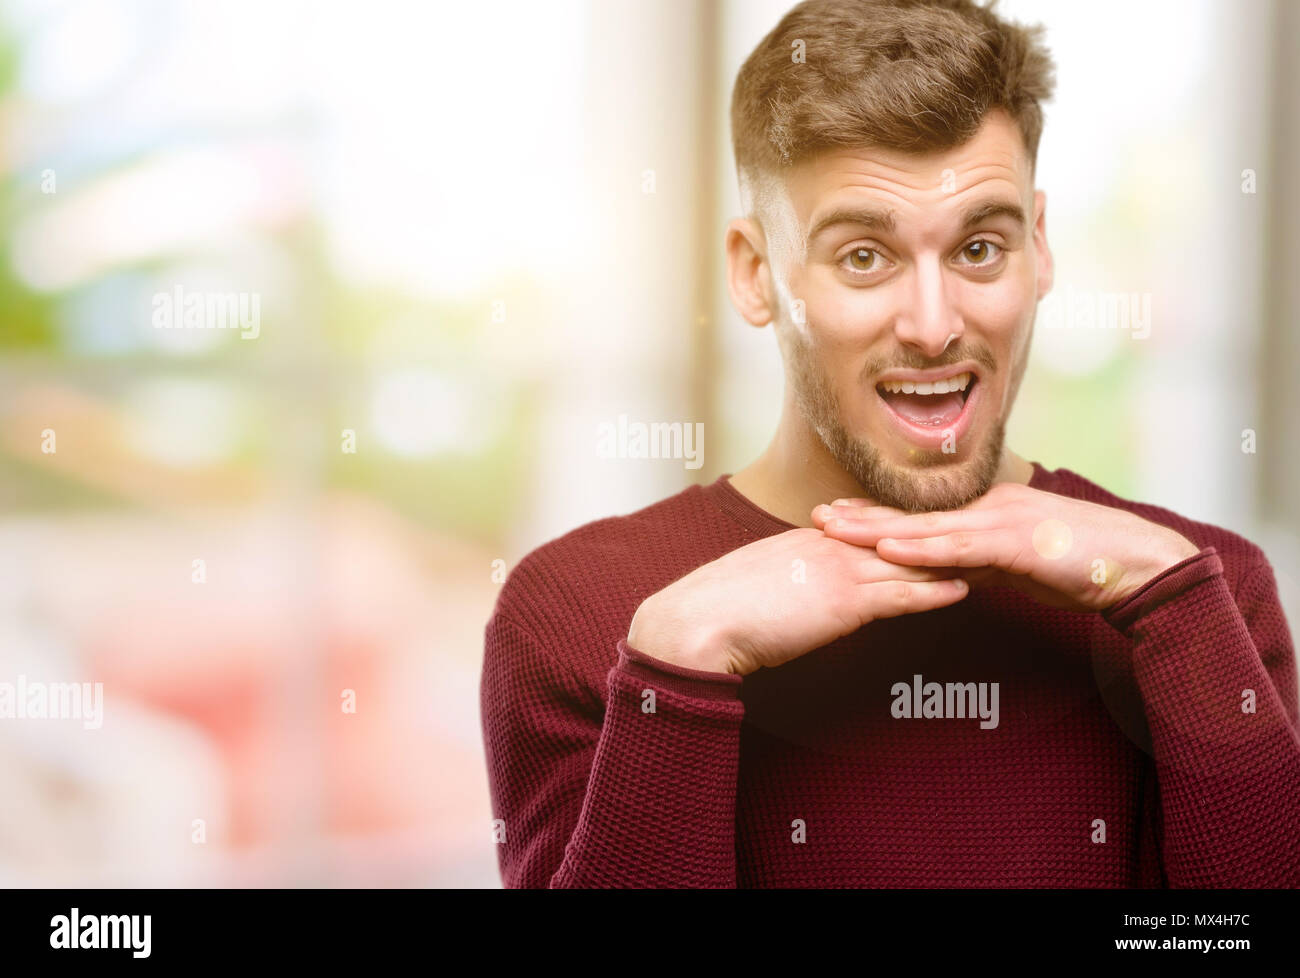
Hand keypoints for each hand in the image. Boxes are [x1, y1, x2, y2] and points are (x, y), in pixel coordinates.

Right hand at [627, 528, 969, 675]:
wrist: (699, 622)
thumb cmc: (716, 609)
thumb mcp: (756, 582)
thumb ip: (784, 579)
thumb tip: (795, 592)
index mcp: (806, 540)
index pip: (866, 529)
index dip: (902, 529)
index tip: (932, 527)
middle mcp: (827, 547)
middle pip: (895, 537)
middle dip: (937, 535)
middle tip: (976, 530)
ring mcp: (837, 572)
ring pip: (906, 563)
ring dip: (948, 561)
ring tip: (986, 558)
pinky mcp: (843, 604)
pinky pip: (899, 596)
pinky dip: (933, 592)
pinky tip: (963, 590)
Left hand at [814, 482, 1201, 612]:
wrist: (1138, 564)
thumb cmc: (1082, 566)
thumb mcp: (1018, 567)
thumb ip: (980, 565)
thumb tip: (945, 576)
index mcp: (987, 512)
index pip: (921, 516)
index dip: (876, 516)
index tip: (835, 516)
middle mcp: (988, 509)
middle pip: (913, 516)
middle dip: (862, 517)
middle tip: (815, 516)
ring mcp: (1001, 521)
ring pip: (927, 528)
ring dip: (878, 530)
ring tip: (836, 530)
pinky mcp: (1016, 543)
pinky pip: (961, 548)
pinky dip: (923, 550)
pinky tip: (890, 551)